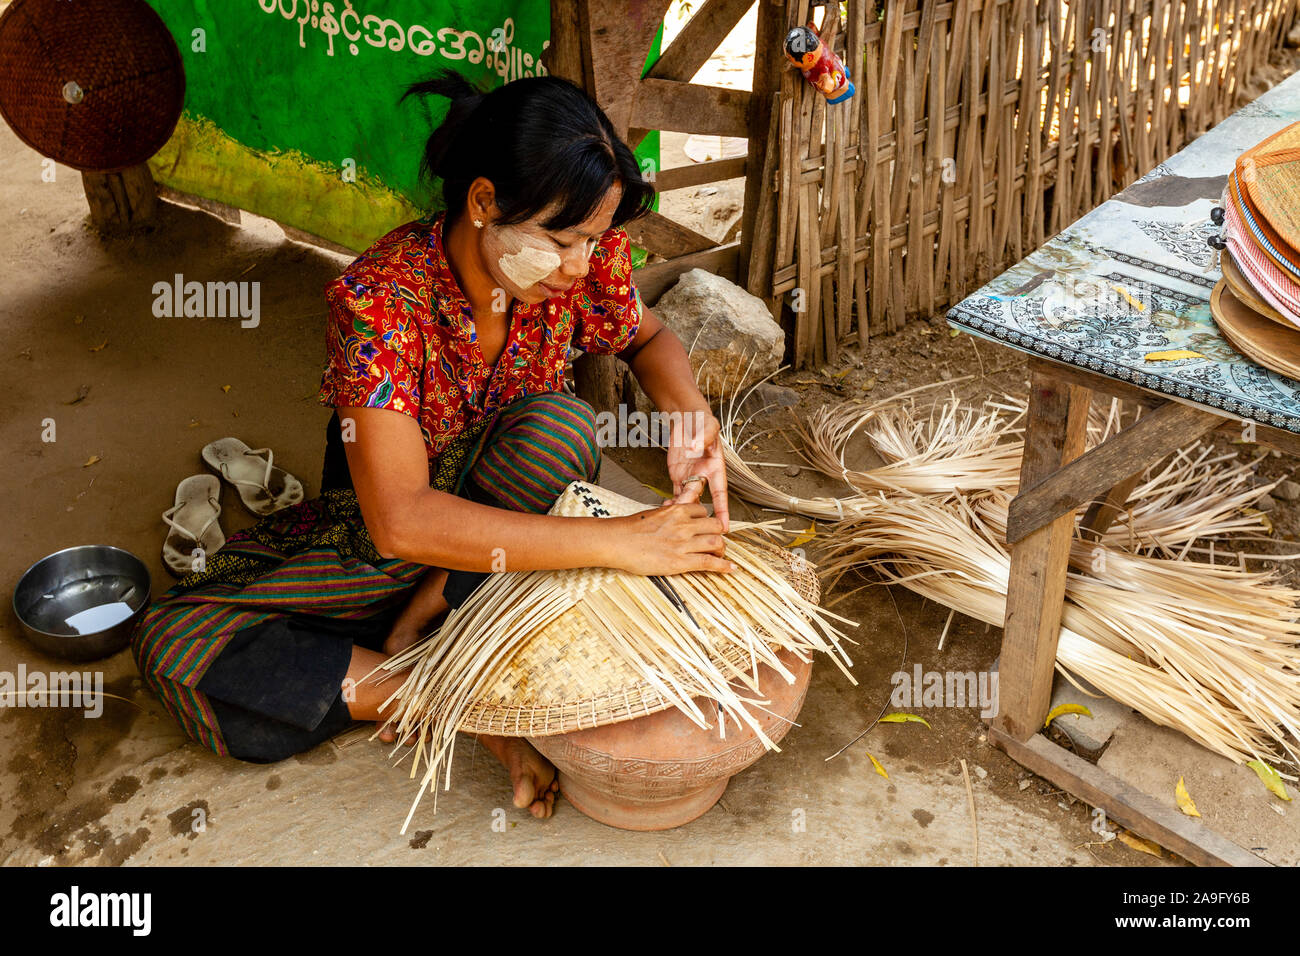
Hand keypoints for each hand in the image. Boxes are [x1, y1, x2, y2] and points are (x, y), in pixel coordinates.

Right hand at [607, 502, 734, 575]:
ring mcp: (684, 543)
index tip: (706, 527)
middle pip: (715, 526)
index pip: (702, 511)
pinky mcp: (681, 562)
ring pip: (716, 543)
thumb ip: (670, 511)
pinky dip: (724, 566)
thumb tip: (676, 507)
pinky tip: (732, 568)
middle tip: (716, 541)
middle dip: (718, 534)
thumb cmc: (631, 528)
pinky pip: (709, 562)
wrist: (618, 541)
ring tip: (721, 555)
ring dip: (722, 549)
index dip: (706, 520)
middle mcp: (684, 525)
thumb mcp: (654, 512)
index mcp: (676, 510)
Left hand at [665, 409, 729, 532]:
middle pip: (700, 496)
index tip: (724, 526)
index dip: (723, 510)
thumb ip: (703, 437)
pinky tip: (665, 508)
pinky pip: (676, 493)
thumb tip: (694, 447)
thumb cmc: (703, 421)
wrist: (687, 419)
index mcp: (716, 467)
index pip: (721, 492)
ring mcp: (690, 477)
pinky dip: (671, 502)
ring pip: (686, 498)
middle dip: (694, 508)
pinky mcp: (678, 476)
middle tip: (685, 515)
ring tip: (671, 515)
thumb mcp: (708, 425)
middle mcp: (705, 475)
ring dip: (680, 507)